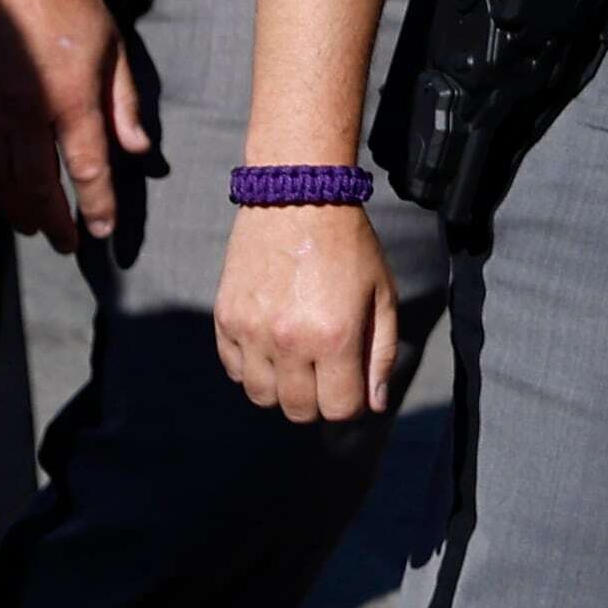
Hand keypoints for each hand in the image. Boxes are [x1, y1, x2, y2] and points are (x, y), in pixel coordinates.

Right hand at [0, 0, 148, 251]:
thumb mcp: (112, 46)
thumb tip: (139, 152)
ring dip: (13, 209)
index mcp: (71, 98)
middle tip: (65, 243)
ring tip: (30, 223)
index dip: (95, 208)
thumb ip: (123, 104)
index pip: (88, 170)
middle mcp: (25, 111)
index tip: (100, 233)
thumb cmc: (68, 0)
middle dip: (53, 222)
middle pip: (35, 187)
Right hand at [214, 203, 398, 422]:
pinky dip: (252, 367)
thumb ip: (382, 353)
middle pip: (299, 411)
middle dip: (318, 400)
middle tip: (325, 371)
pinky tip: (270, 343)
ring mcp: (252, 331)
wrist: (298, 197)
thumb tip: (375, 404)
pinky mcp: (225, 318)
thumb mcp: (382, 295)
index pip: (339, 409)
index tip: (351, 383)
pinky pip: (234, 369)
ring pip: (262, 397)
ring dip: (282, 388)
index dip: (350, 403)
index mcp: (335, 337)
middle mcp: (290, 341)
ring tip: (297, 358)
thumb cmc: (349, 246)